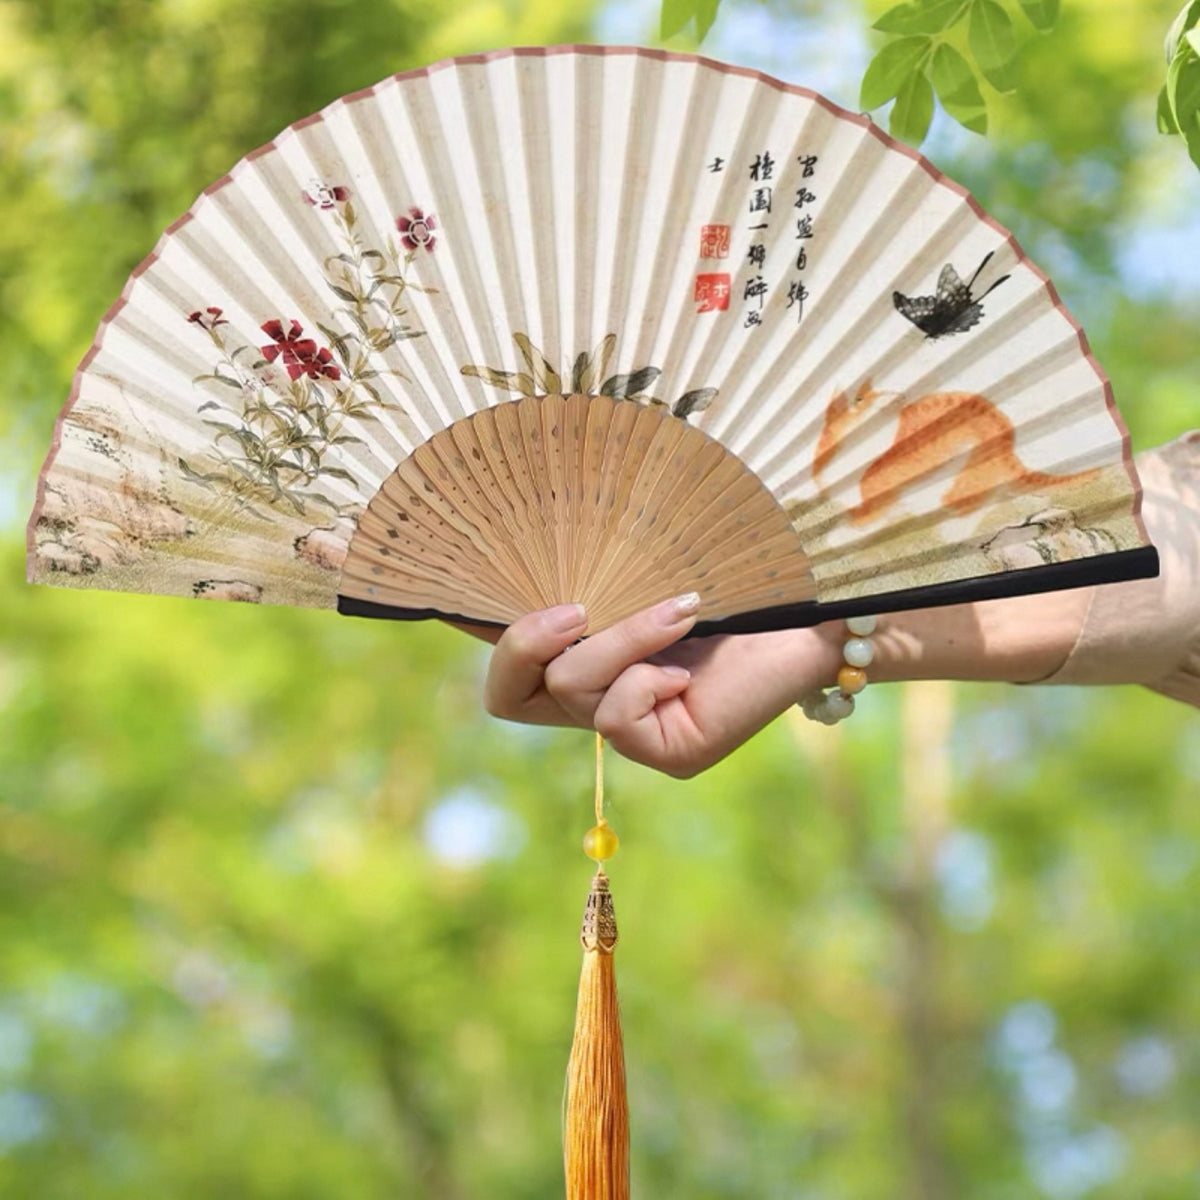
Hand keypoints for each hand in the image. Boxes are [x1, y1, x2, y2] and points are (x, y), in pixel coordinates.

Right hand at [469, 594, 842, 777]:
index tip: (456, 594)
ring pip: (570, 688)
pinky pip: (614, 718)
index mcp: (590, 660)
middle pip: (505, 696)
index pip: (510, 664)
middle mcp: (600, 702)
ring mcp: (632, 735)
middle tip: (575, 609)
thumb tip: (530, 550)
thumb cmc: (732, 587)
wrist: (812, 620)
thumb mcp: (645, 578)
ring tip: (678, 613)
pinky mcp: (667, 754)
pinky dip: (646, 677)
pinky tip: (689, 667)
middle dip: (520, 643)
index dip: (478, 634)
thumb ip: (594, 581)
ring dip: (621, 641)